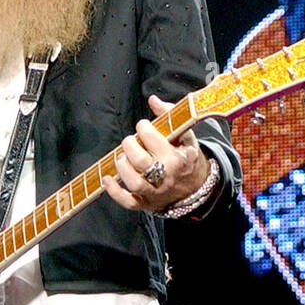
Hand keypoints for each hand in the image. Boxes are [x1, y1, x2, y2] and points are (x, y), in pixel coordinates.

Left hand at [103, 94, 209, 212]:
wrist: (197, 189)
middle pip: (140, 161)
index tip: (143, 126)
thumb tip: (153, 100)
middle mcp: (166, 177)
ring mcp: (155, 192)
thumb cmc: (187, 158)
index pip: (153, 139)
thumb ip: (170, 116)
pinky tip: (107, 179)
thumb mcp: (186, 136)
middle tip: (130, 141)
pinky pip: (127, 202)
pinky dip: (114, 192)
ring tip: (123, 157)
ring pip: (133, 182)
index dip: (143, 128)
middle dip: (130, 145)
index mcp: (177, 158)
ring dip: (122, 166)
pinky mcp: (146, 204)